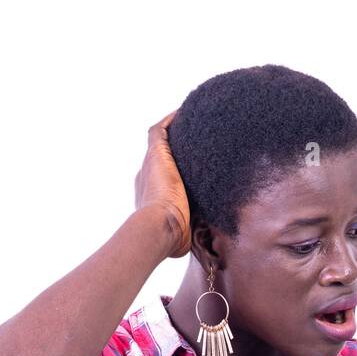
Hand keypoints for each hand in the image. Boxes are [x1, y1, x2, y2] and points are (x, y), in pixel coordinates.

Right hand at [133, 109, 191, 258]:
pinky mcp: (155, 154)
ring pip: (159, 141)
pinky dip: (171, 120)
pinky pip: (160, 130)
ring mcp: (149, 165)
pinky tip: (186, 111)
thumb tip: (211, 244)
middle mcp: (145, 178)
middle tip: (192, 144)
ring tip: (192, 122)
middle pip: (159, 158)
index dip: (173, 174)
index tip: (187, 172)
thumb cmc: (171, 239)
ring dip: (173, 131)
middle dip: (174, 151)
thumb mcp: (183, 235)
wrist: (159, 228)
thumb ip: (193, 232)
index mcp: (150, 197)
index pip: (162, 180)